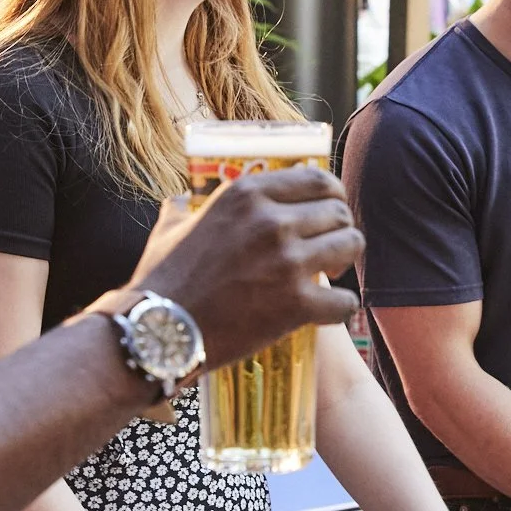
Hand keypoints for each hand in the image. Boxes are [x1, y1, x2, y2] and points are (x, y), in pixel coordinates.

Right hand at [126, 166, 362, 369]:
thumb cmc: (162, 280)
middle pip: (338, 212)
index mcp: (246, 194)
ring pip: (349, 246)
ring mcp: (287, 261)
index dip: (333, 195)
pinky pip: (344, 300)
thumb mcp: (169, 229)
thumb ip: (183, 208)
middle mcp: (271, 221)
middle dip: (340, 229)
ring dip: (345, 261)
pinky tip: (330, 311)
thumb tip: (182, 200)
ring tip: (331, 275)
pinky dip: (342, 307)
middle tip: (328, 249)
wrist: (161, 331)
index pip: (317, 179)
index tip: (330, 210)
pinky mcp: (296, 304)